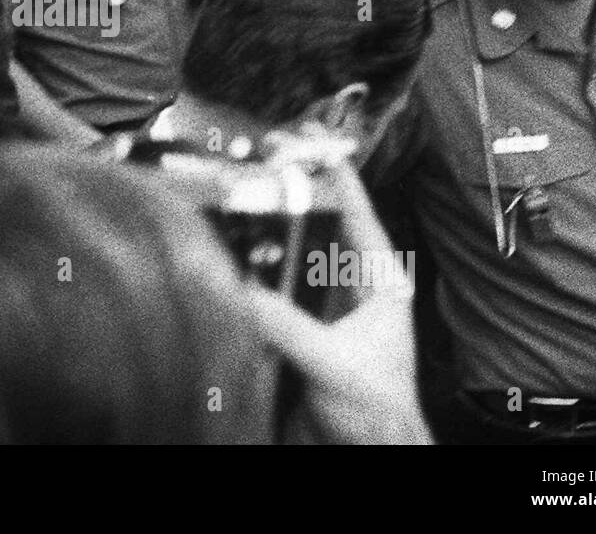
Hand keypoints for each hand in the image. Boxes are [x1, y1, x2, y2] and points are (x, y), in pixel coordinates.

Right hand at [251, 134, 431, 442]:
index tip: (308, 135)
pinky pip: (263, 295)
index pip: (356, 211)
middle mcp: (345, 288)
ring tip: (226, 198)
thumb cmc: (378, 415)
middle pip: (313, 227)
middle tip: (253, 157)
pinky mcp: (290, 334)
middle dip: (284, 193)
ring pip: (285, 258)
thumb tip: (240, 291)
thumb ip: (289, 326)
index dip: (333, 170)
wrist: (366, 459)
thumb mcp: (336, 363)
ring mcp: (317, 310)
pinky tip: (217, 256)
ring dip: (258, 233)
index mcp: (377, 282)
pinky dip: (242, 276)